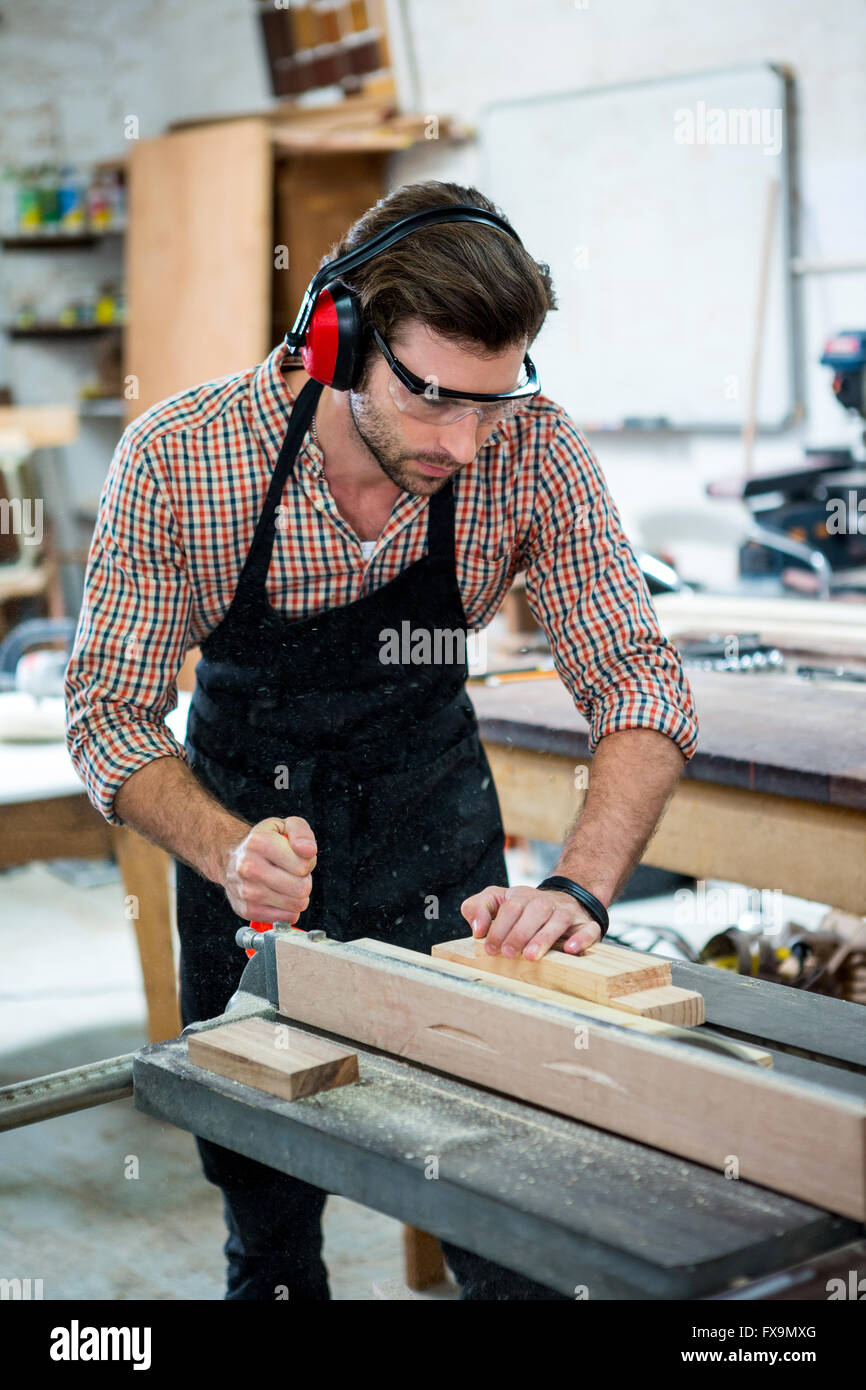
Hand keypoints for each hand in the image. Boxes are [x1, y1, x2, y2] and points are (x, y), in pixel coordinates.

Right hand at [223, 816, 316, 923]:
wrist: (232, 859)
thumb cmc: (264, 842)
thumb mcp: (284, 826)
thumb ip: (301, 833)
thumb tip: (308, 851)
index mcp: (259, 843)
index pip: (303, 865)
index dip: (306, 862)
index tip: (295, 857)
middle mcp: (248, 867)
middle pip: (301, 888)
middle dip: (304, 880)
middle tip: (292, 873)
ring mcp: (246, 891)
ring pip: (296, 904)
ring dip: (297, 896)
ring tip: (285, 883)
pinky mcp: (248, 910)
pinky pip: (287, 917)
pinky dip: (288, 909)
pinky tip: (278, 896)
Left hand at [460, 884, 601, 960]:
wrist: (565, 899)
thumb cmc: (524, 909)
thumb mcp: (497, 901)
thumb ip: (477, 907)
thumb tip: (477, 928)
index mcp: (522, 896)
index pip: (511, 907)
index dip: (499, 927)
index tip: (490, 948)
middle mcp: (546, 902)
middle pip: (534, 912)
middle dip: (519, 934)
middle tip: (508, 954)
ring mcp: (567, 913)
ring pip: (558, 921)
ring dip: (544, 938)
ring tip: (531, 955)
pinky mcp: (586, 925)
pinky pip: (588, 929)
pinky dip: (582, 939)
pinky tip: (570, 950)